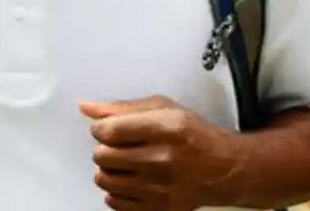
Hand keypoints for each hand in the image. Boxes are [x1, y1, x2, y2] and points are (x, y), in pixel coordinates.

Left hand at [79, 95, 239, 210]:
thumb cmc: (193, 135)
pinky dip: (117, 191)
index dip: (100, 129)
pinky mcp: (157, 208)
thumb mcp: (164, 108)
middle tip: (118, 146)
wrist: (222, 168)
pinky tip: (131, 180)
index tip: (106, 129)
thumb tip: (87, 108)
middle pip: (102, 156)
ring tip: (124, 163)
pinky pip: (114, 203)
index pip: (108, 131)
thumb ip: (123, 108)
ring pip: (105, 180)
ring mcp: (159, 187)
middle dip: (105, 148)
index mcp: (164, 128)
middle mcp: (162, 159)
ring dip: (109, 170)